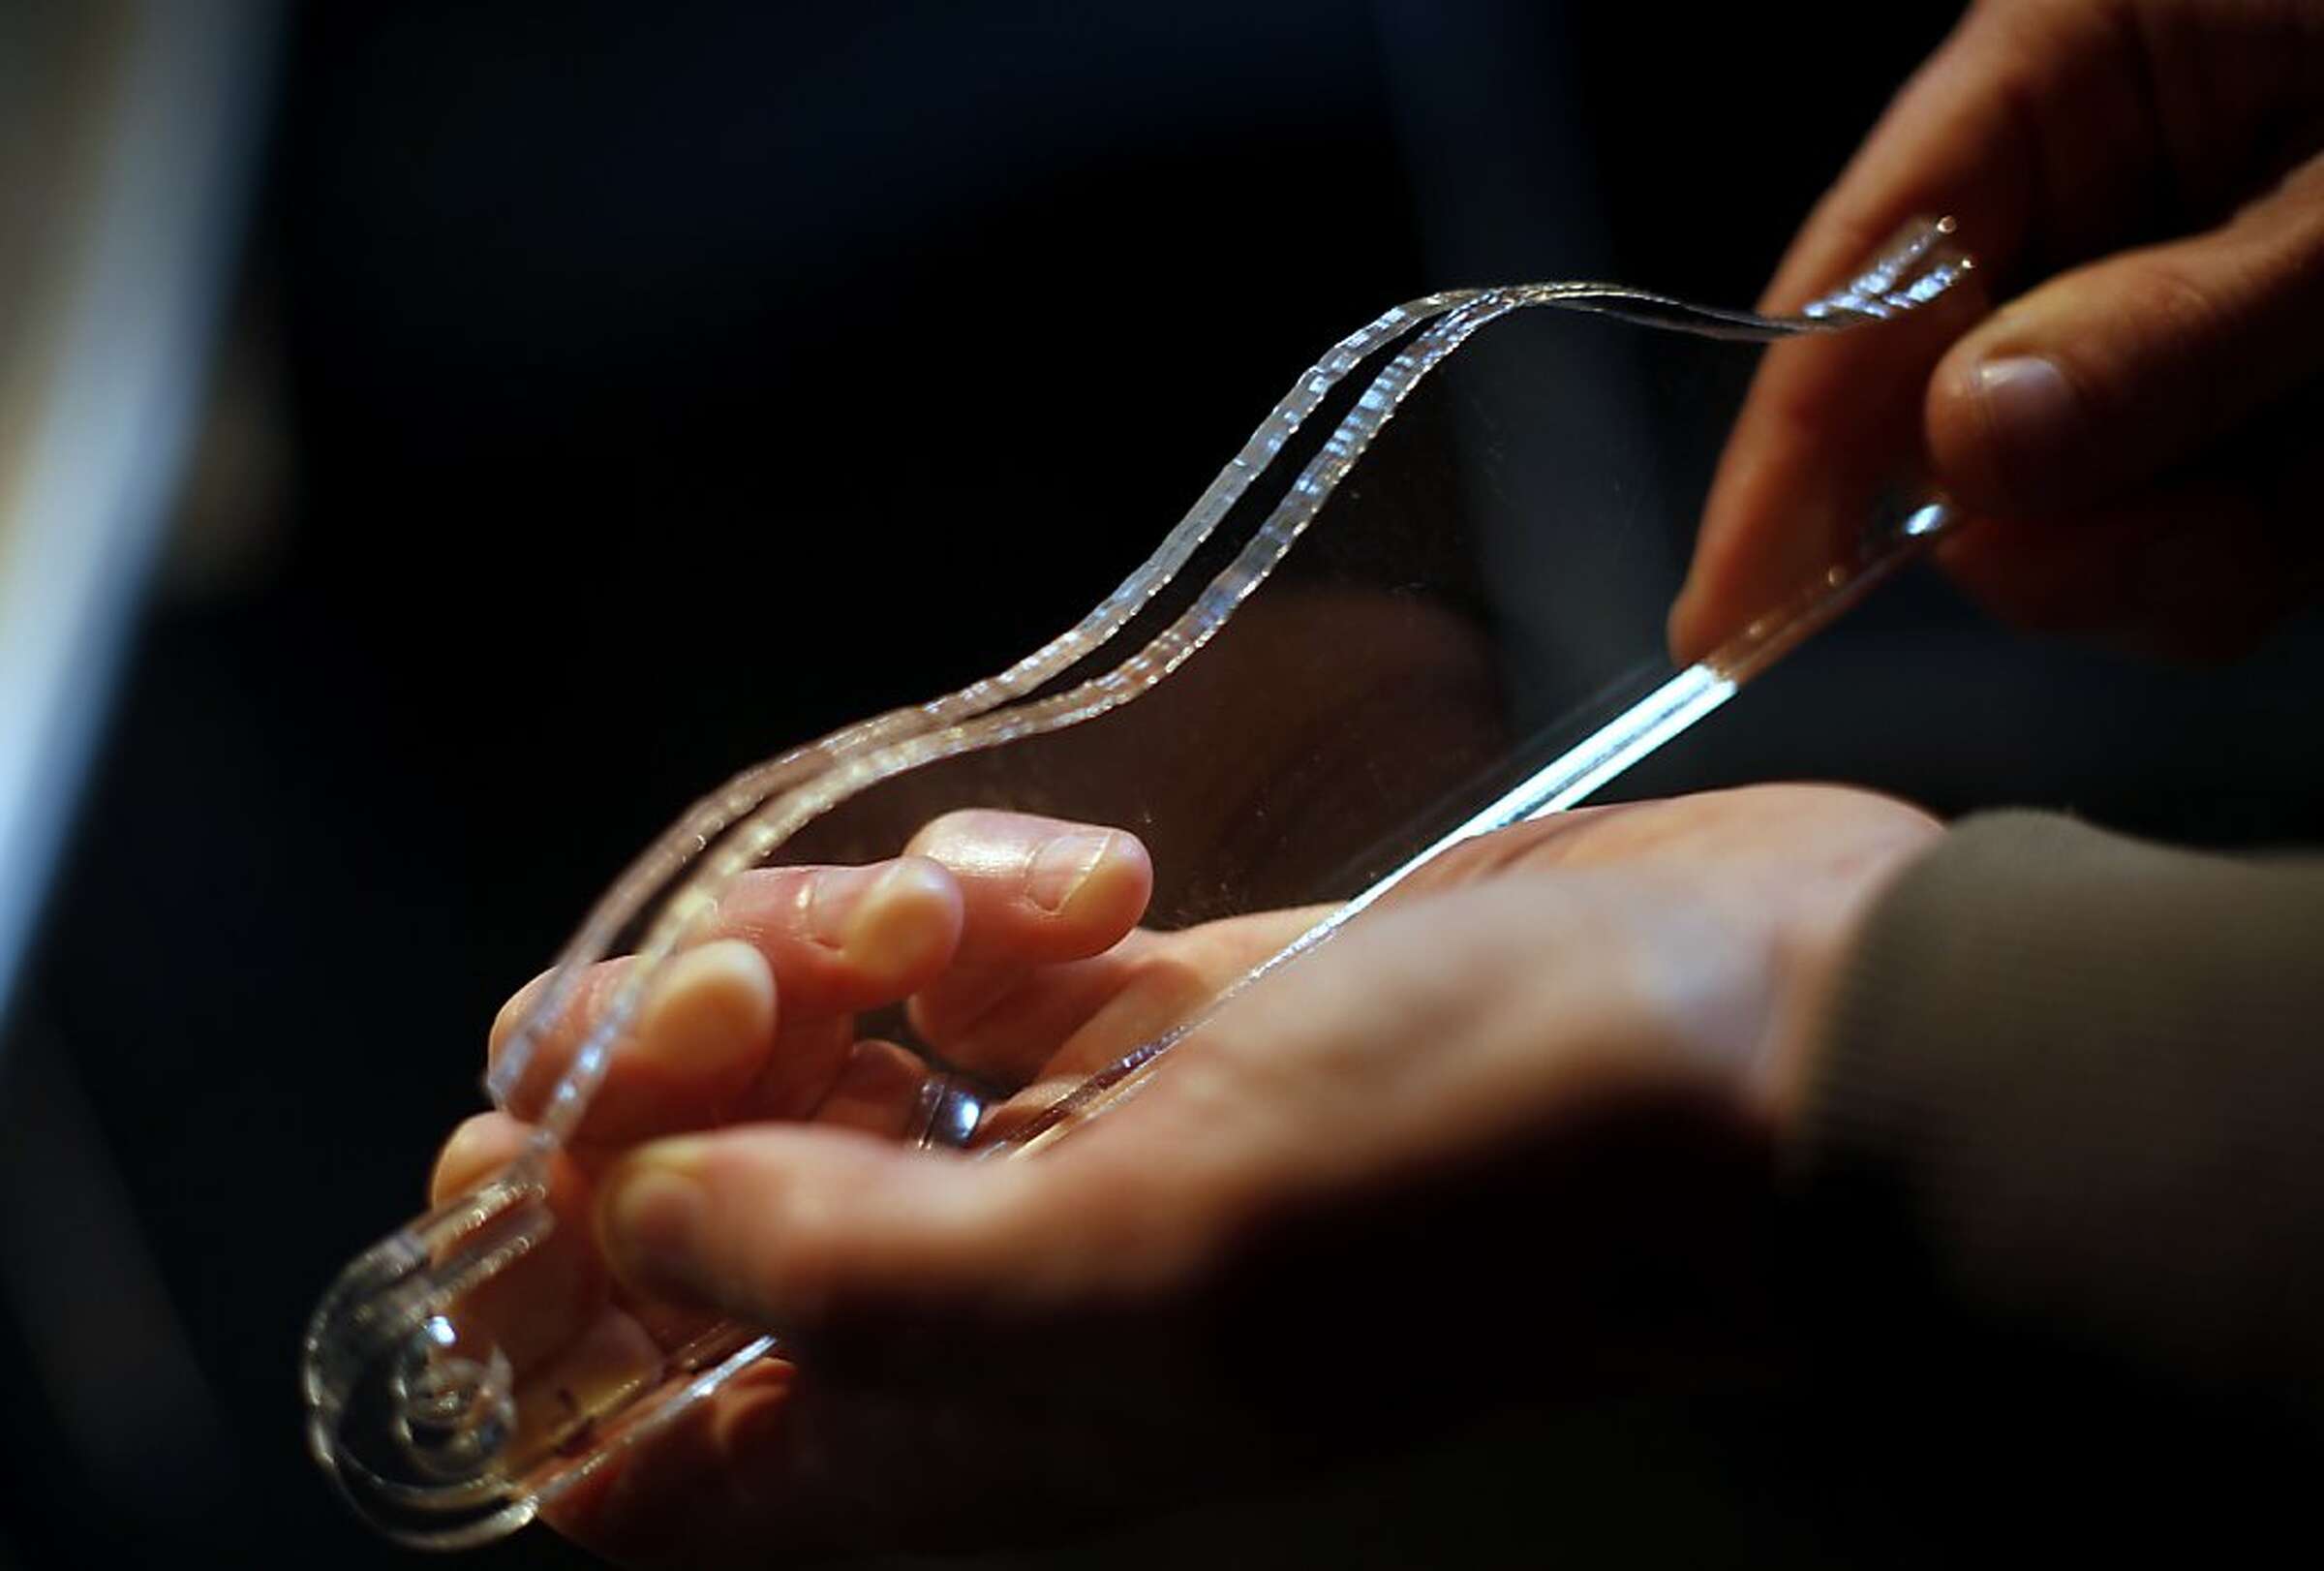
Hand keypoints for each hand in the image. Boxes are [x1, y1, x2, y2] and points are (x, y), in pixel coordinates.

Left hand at [433, 786, 1937, 1564]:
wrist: (1753, 1038)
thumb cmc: (1488, 1168)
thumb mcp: (1154, 1253)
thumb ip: (858, 1278)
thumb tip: (628, 1231)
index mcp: (983, 1425)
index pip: (658, 1444)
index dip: (540, 1320)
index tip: (513, 1166)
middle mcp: (1011, 1298)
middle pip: (705, 1211)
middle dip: (671, 1080)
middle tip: (725, 998)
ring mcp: (1088, 1139)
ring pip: (825, 1049)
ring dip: (827, 952)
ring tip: (948, 923)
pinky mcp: (1165, 1002)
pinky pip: (967, 948)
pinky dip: (973, 896)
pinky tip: (1085, 887)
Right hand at [1671, 0, 2323, 662]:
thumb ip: (2182, 319)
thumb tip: (1968, 448)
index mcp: (2073, 64)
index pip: (1858, 280)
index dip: (1783, 466)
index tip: (1725, 622)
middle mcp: (2094, 192)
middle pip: (1955, 422)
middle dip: (2037, 524)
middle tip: (2153, 553)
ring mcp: (2169, 302)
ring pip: (2080, 507)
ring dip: (2184, 547)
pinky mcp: (2257, 391)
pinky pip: (2203, 532)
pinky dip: (2267, 542)